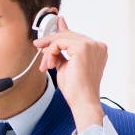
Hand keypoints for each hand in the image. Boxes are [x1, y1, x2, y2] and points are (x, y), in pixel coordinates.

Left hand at [34, 15, 106, 132]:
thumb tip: (56, 34)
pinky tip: (50, 65)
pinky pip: (59, 43)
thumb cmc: (77, 88)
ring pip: (61, 38)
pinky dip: (50, 53)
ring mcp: (91, 45)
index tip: (45, 41)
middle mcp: (96, 45)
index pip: (74, 36)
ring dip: (49, 52)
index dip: (57, 37)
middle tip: (38, 46)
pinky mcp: (82, 48)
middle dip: (50, 42)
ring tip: (45, 65)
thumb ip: (62, 49)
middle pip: (67, 35)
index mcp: (96, 49)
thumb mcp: (66, 63)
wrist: (82, 101)